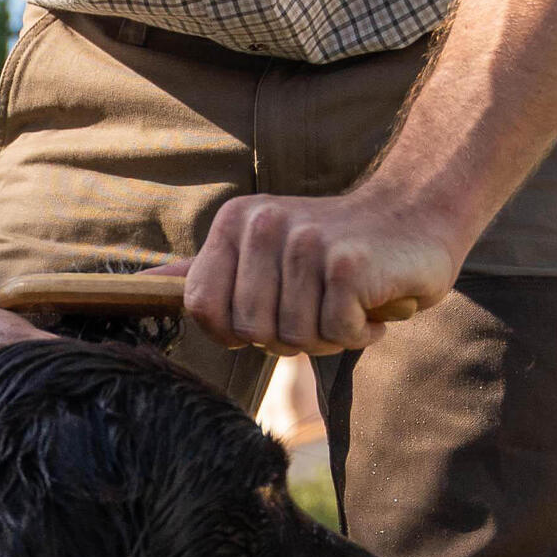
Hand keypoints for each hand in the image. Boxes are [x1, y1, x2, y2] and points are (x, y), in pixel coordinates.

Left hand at [182, 189, 457, 354]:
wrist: (416, 217)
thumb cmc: (335, 250)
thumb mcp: (261, 252)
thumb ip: (205, 272)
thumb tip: (140, 284)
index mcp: (234, 223)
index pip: (202, 310)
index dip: (237, 329)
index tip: (273, 308)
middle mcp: (263, 225)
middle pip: (250, 332)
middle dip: (290, 335)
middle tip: (322, 302)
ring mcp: (304, 241)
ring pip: (295, 338)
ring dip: (330, 335)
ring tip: (348, 299)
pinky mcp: (346, 263)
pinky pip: (336, 334)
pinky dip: (361, 332)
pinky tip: (372, 302)